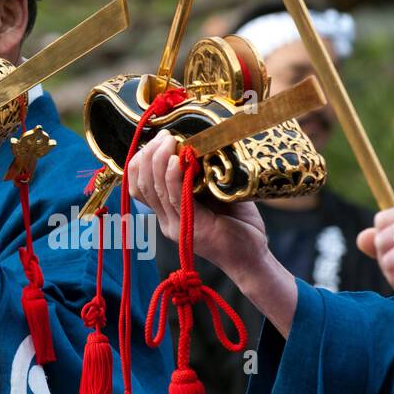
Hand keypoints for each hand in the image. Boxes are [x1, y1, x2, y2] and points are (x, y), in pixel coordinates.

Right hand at [129, 130, 267, 276]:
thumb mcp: (216, 194)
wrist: (253, 256)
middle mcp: (167, 220)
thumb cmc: (239, 224)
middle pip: (142, 184)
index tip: (160, 139)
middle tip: (166, 136)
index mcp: (169, 212)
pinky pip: (175, 197)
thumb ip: (202, 176)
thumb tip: (197, 144)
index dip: (142, 159)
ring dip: (159, 160)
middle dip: (149, 154)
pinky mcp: (191, 228)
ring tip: (170, 141)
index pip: (139, 185)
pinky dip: (173, 176)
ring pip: (154, 189)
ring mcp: (177, 226)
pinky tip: (178, 160)